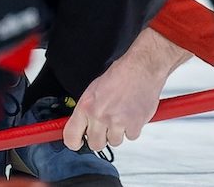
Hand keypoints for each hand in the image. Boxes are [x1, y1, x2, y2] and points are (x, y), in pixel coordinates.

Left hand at [65, 31, 181, 153]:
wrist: (142, 68)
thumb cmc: (120, 75)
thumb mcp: (94, 89)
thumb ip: (87, 110)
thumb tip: (81, 125)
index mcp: (86, 106)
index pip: (71, 135)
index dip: (75, 142)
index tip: (78, 143)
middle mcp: (99, 115)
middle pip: (95, 144)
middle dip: (101, 138)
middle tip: (106, 127)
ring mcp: (117, 121)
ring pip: (114, 142)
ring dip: (118, 133)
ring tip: (122, 115)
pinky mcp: (134, 125)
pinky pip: (131, 137)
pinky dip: (133, 129)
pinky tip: (132, 114)